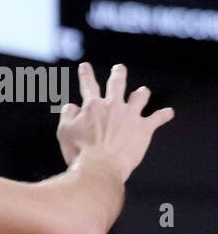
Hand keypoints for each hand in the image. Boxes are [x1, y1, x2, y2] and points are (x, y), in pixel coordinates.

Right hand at [57, 62, 174, 180]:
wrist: (99, 167)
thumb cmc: (79, 151)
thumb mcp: (64, 132)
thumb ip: (67, 115)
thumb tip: (71, 106)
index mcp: (92, 106)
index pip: (88, 85)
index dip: (86, 75)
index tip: (85, 66)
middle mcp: (113, 106)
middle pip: (117, 84)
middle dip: (118, 74)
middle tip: (119, 69)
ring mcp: (131, 115)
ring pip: (140, 97)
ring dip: (141, 93)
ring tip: (142, 91)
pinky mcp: (144, 128)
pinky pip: (158, 118)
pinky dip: (164, 114)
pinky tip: (168, 113)